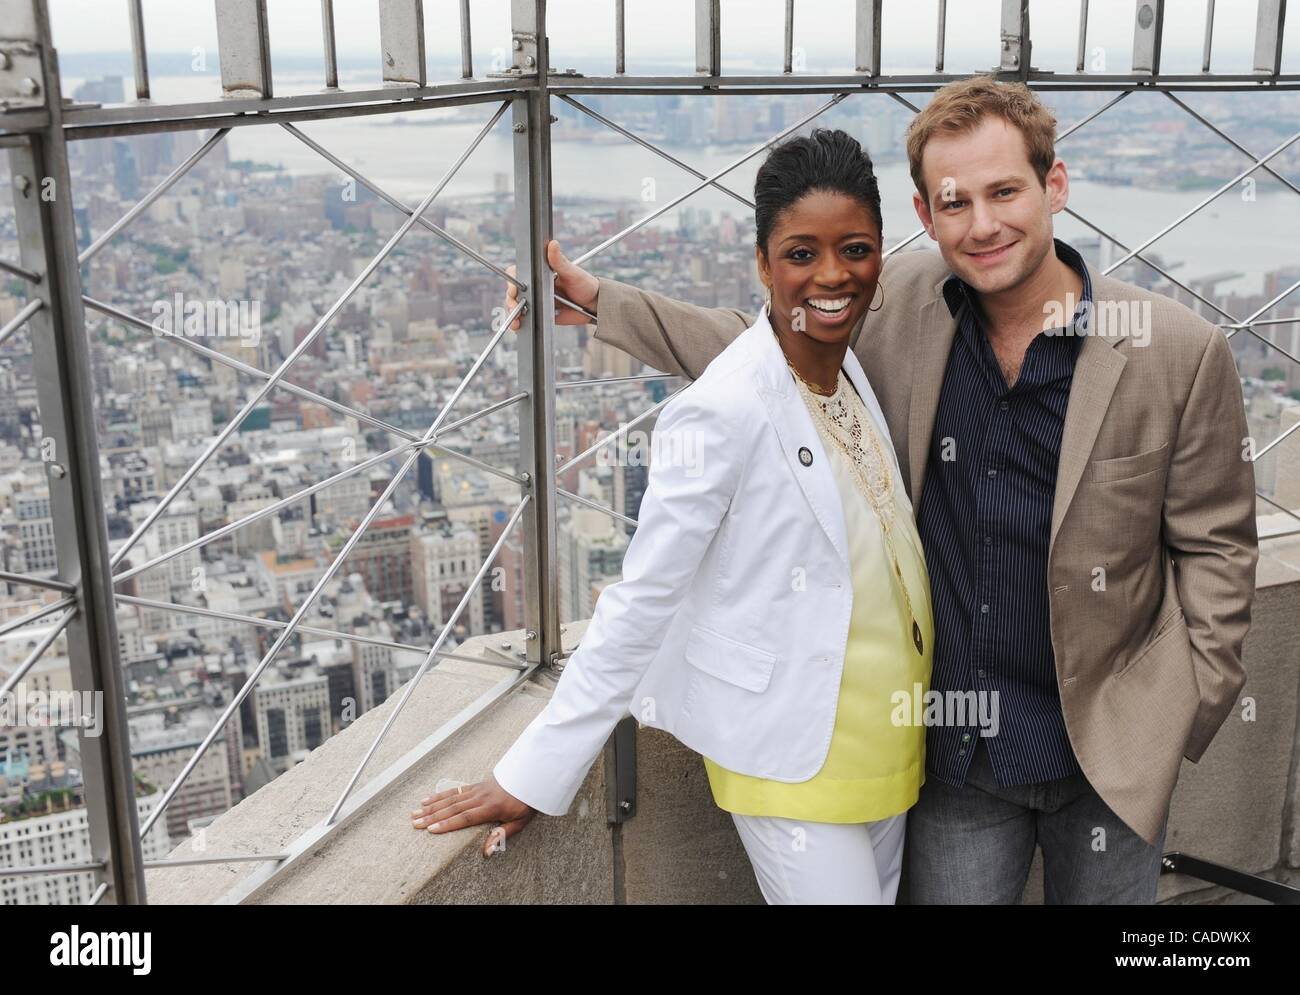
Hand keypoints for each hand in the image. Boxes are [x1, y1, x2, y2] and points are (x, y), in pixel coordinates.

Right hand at [410, 777, 536, 856]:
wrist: (530, 778)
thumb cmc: (525, 803)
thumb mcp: (520, 822)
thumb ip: (502, 835)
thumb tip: (486, 852)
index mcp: (491, 808)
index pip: (465, 817)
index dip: (448, 824)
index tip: (431, 830)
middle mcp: (480, 797)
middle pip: (452, 808)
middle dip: (432, 816)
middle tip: (415, 823)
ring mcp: (477, 790)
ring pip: (450, 799)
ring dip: (431, 806)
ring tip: (415, 812)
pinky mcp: (476, 785)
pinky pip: (455, 790)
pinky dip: (440, 795)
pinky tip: (427, 799)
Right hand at [504, 238, 599, 331]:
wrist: (594, 305)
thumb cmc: (585, 284)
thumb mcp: (572, 272)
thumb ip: (560, 261)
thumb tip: (553, 244)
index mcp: (540, 273)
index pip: (519, 273)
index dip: (512, 280)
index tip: (514, 289)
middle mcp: (535, 286)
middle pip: (514, 292)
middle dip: (511, 300)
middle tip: (515, 306)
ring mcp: (536, 301)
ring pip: (516, 306)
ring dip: (513, 313)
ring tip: (517, 320)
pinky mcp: (540, 315)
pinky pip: (525, 319)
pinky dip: (519, 323)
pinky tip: (519, 325)